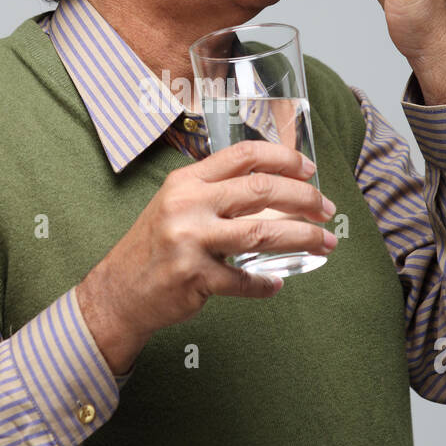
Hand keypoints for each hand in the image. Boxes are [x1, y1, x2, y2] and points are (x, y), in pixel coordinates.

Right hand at [75, 141, 337, 374]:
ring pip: (262, 232)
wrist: (119, 290)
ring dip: (302, 237)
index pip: (243, 155)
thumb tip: (274, 186)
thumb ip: (216, 191)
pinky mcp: (194, 277)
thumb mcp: (177, 205)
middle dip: (303, 198)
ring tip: (325, 243)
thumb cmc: (155, 246)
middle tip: (326, 210)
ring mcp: (190, 241)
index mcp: (186, 181)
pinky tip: (275, 284)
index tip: (309, 169)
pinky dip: (263, 284)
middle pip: (260, 190)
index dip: (283, 158)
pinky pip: (243, 280)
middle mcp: (188, 204)